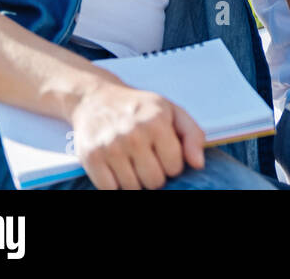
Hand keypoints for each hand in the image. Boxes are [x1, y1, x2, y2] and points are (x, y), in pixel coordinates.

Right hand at [67, 76, 205, 189]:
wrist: (96, 99)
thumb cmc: (140, 108)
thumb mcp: (171, 111)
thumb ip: (193, 135)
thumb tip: (199, 164)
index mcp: (157, 121)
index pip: (175, 167)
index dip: (172, 164)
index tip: (164, 154)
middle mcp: (134, 134)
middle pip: (154, 181)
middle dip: (155, 175)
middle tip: (147, 160)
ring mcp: (110, 146)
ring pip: (133, 188)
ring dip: (135, 181)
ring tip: (132, 163)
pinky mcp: (91, 157)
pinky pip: (109, 190)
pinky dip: (115, 185)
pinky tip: (117, 168)